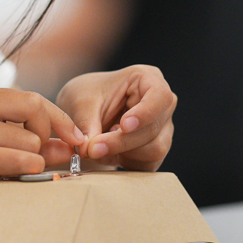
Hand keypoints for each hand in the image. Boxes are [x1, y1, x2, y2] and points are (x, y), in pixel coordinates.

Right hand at [0, 85, 84, 216]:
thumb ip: (26, 142)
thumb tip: (67, 147)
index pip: (32, 97)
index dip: (59, 118)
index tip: (74, 137)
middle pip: (36, 107)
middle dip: (52, 133)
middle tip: (52, 155)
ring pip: (31, 140)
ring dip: (30, 161)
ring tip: (6, 173)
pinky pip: (22, 160)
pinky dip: (28, 170)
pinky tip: (14, 177)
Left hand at [55, 65, 174, 170]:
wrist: (84, 114)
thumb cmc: (86, 97)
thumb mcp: (81, 103)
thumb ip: (87, 124)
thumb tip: (88, 149)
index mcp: (147, 79)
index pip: (160, 96)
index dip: (145, 113)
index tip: (123, 126)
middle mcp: (161, 104)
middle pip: (154, 127)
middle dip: (121, 141)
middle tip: (92, 148)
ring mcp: (162, 128)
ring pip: (154, 149)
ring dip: (123, 153)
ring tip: (98, 146)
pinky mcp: (156, 149)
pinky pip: (149, 164)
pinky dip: (126, 163)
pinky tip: (110, 153)